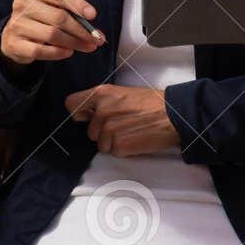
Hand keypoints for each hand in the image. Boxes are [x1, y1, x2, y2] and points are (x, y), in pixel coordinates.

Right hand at [0, 0, 104, 65]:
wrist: (15, 36)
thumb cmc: (40, 15)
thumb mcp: (54, 1)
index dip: (77, 5)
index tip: (93, 15)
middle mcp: (22, 4)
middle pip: (58, 17)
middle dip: (82, 29)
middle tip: (97, 38)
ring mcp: (17, 24)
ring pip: (52, 35)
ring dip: (74, 42)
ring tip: (88, 46)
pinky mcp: (15, 44)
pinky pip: (40, 50)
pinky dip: (58, 52)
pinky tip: (69, 51)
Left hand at [64, 84, 179, 156]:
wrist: (173, 114)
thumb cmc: (150, 103)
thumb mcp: (121, 93)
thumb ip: (101, 102)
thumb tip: (86, 114)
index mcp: (101, 94)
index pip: (71, 105)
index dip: (80, 114)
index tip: (88, 118)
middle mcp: (101, 111)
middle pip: (89, 131)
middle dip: (102, 132)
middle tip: (122, 125)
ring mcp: (109, 129)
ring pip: (100, 144)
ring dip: (113, 142)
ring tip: (130, 131)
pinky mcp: (119, 145)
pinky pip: (113, 152)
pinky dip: (123, 149)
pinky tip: (135, 139)